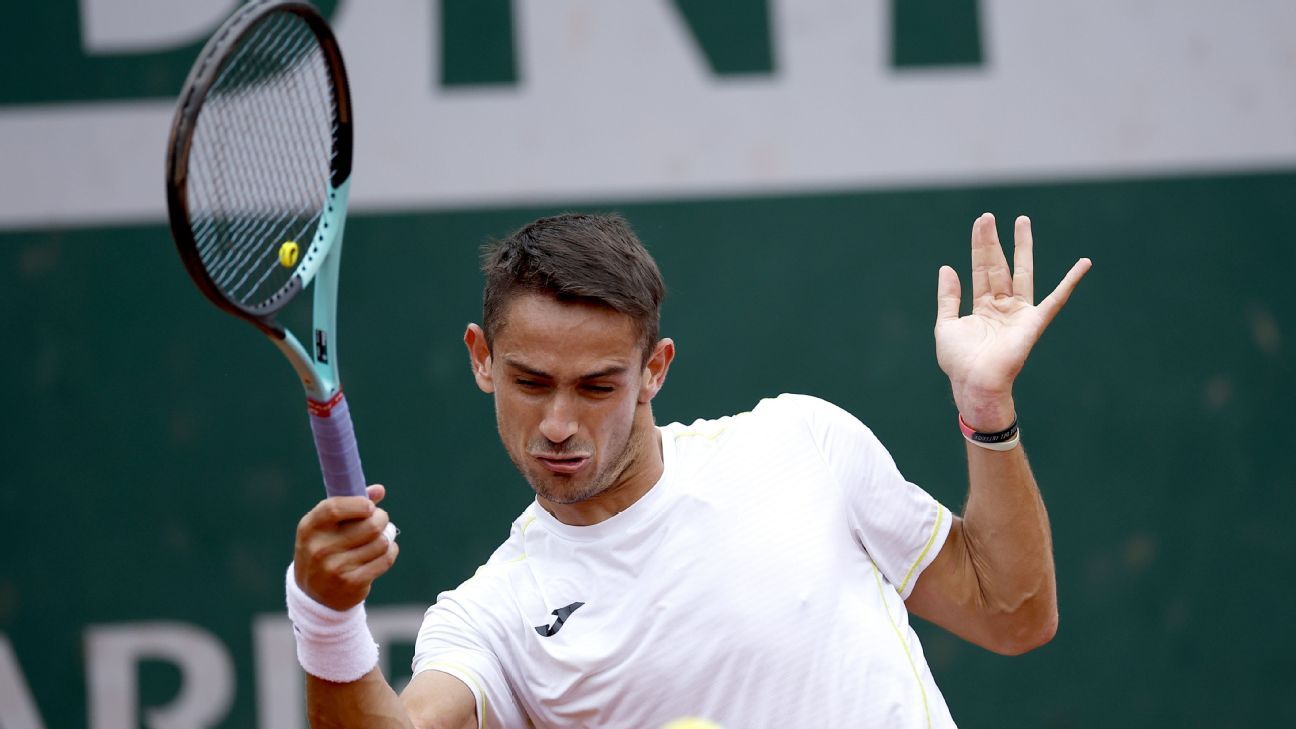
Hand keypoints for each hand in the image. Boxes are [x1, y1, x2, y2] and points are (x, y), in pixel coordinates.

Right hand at [293, 484, 398, 610]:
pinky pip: (385, 559)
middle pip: (369, 525)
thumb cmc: (325, 549)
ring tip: (381, 537)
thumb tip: (379, 490)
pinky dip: (390, 551)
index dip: (359, 504)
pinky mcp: (352, 583)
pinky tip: (384, 551)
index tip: (369, 506)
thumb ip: (351, 505)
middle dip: (381, 519)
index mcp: (309, 528)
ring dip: (387, 537)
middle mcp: (320, 548)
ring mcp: (335, 567)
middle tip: (380, 520)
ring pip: (381, 542)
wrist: (315, 595)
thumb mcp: (327, 527)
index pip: (335, 508)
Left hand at [935, 213, 1090, 430]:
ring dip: (1023, 247)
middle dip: (994, 241)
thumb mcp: (946, 325)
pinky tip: (1084, 263)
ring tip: (1022, 221)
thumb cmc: (959, 362)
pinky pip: (1056, 298)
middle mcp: (1003, 306)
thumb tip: (947, 267)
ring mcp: (1019, 313)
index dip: (979, 246)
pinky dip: (1070, 281)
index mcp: (983, 308)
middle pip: (999, 265)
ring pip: (1022, 272)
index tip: (981, 222)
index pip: (981, 269)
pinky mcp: (1034, 322)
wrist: (974, 384)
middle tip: (990, 216)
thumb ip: (948, 297)